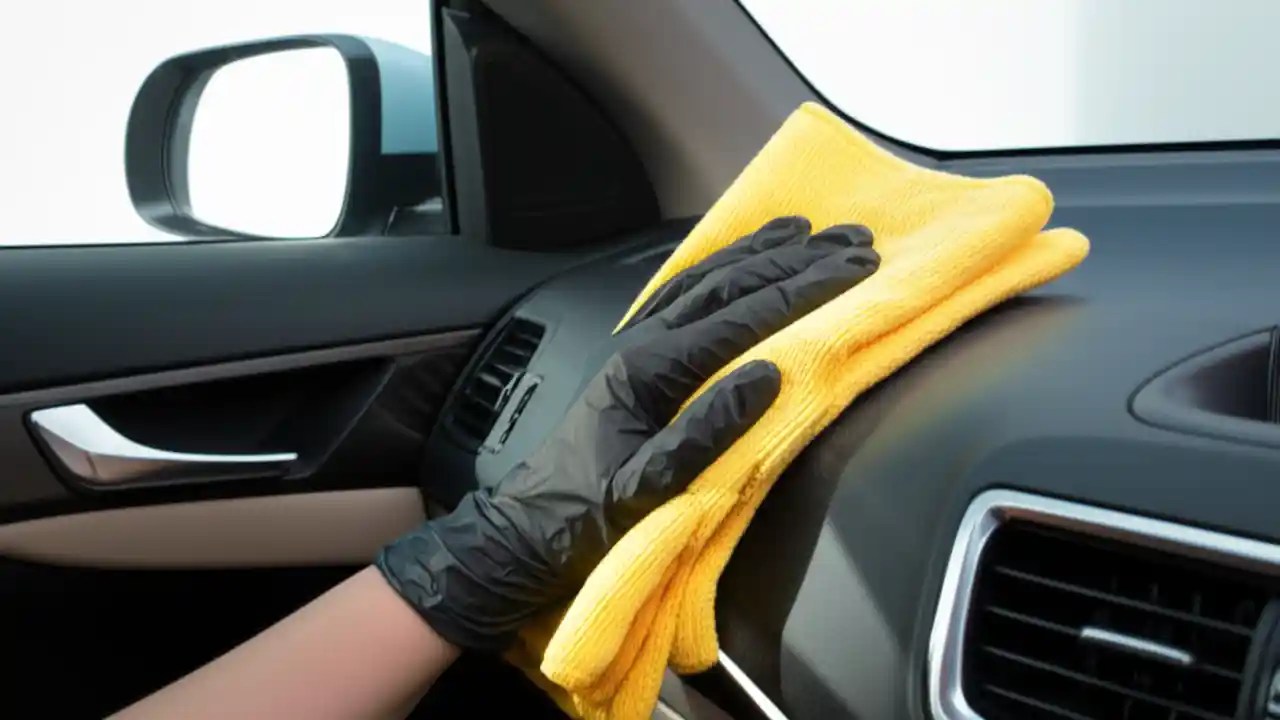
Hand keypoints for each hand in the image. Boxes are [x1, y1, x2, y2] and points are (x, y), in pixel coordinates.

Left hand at [377, 216, 878, 649]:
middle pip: (728, 284)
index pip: (741, 317)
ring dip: (758, 253)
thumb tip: (767, 373)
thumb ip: (706, 431)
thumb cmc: (587, 515)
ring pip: (704, 280)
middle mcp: (642, 343)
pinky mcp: (633, 358)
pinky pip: (681, 295)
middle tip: (851, 240)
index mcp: (651, 369)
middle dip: (795, 259)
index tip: (852, 268)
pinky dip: (717, 268)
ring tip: (805, 229)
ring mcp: (635, 345)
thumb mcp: (648, 487)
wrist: (529, 530)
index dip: (802, 290)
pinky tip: (736, 259)